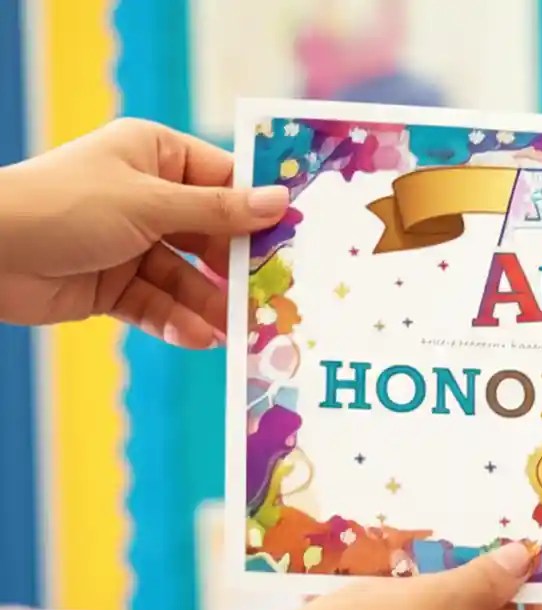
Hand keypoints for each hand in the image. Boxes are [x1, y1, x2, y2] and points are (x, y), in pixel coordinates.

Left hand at [0, 117, 288, 347]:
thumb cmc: (62, 205)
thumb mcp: (149, 204)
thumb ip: (218, 210)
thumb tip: (281, 201)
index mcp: (156, 157)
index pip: (225, 181)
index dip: (260, 210)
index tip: (299, 237)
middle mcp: (148, 198)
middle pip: (211, 236)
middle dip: (238, 270)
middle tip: (276, 298)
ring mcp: (132, 244)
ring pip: (189, 277)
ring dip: (211, 305)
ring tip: (240, 332)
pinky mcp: (114, 285)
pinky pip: (159, 304)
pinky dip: (179, 321)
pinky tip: (200, 339)